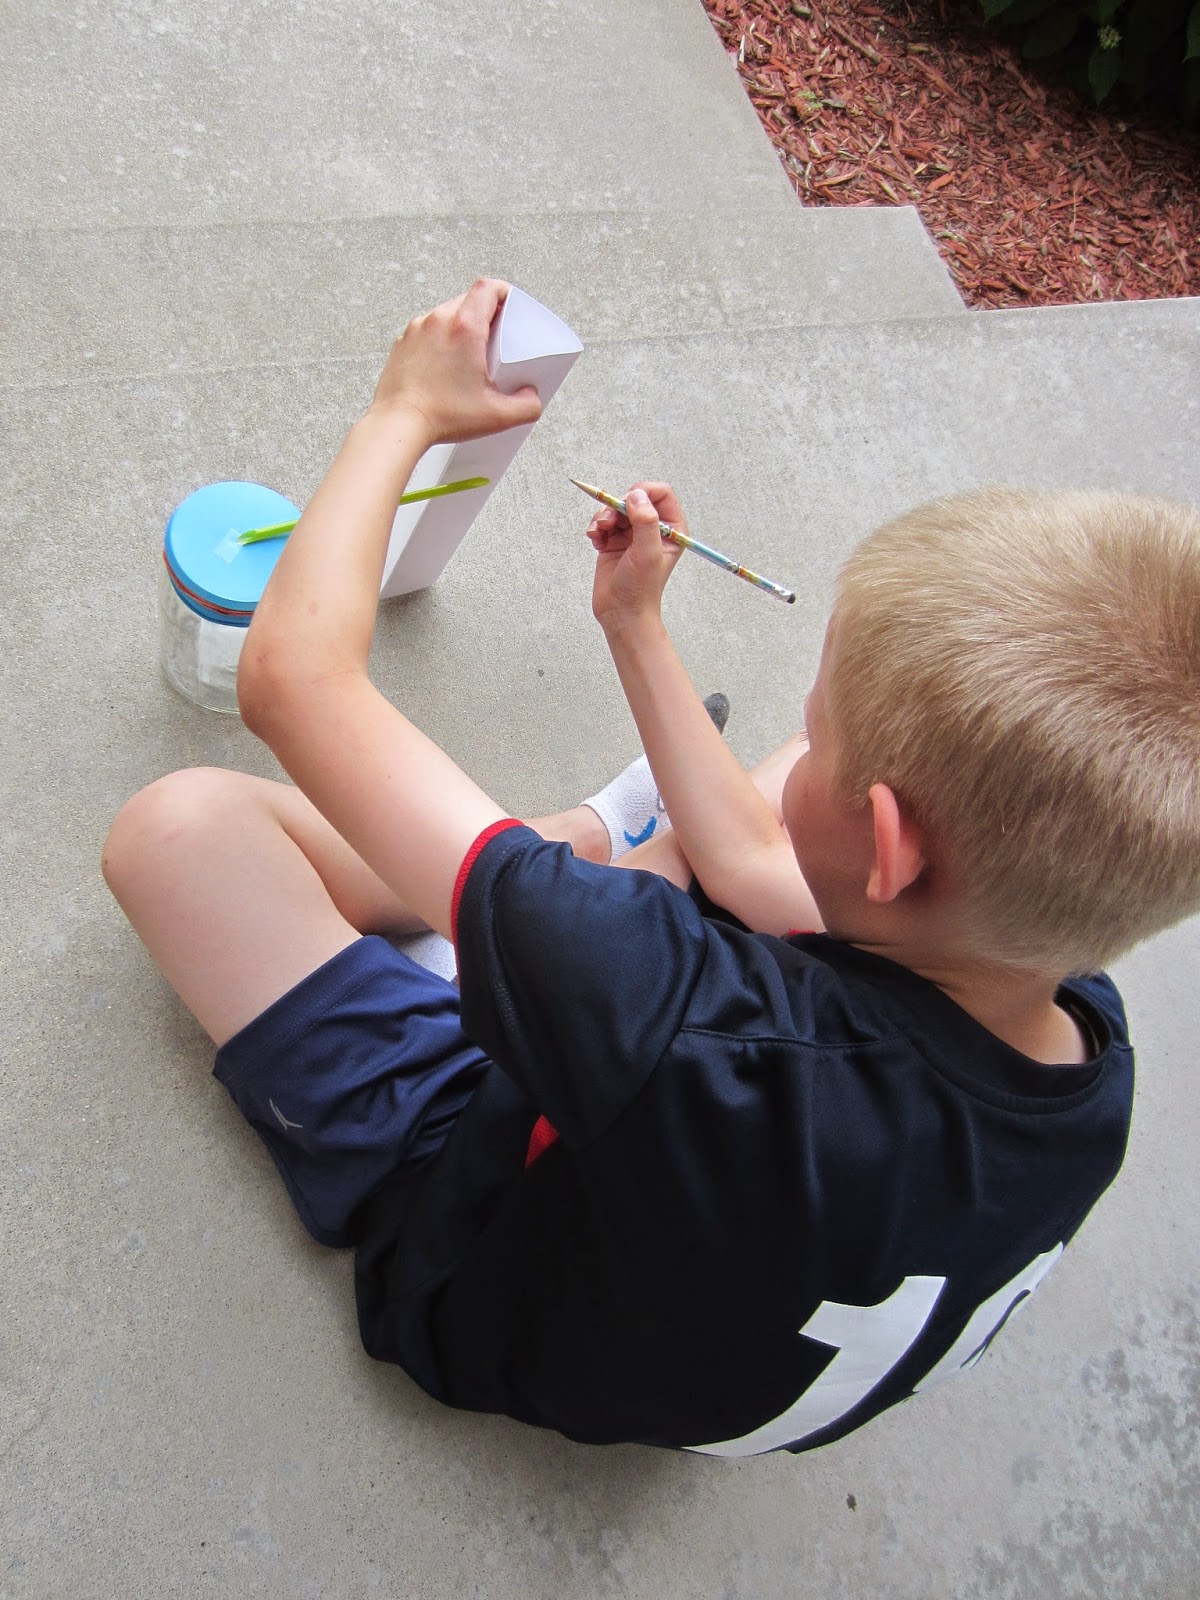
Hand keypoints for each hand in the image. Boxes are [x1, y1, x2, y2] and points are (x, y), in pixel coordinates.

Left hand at [369, 278, 542, 443]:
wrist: (398, 424)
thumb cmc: (443, 416)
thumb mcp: (497, 415)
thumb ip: (527, 406)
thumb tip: (531, 397)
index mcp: (465, 328)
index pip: (487, 288)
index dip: (503, 292)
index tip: (510, 305)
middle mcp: (438, 321)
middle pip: (468, 300)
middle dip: (485, 314)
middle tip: (494, 340)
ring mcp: (416, 330)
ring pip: (446, 314)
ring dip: (461, 328)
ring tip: (469, 356)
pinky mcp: (402, 343)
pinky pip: (427, 331)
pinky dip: (440, 342)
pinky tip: (445, 367)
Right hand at [589, 482, 686, 631]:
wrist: (621, 612)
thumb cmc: (641, 588)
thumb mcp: (647, 552)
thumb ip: (645, 520)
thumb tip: (636, 494)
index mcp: (671, 529)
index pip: (660, 493)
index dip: (643, 491)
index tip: (627, 502)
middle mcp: (653, 528)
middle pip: (634, 497)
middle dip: (617, 506)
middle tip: (608, 522)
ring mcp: (632, 534)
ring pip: (616, 508)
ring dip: (603, 516)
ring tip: (599, 533)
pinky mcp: (614, 541)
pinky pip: (603, 522)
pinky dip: (596, 527)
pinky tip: (595, 540)